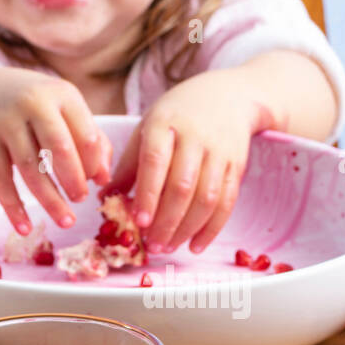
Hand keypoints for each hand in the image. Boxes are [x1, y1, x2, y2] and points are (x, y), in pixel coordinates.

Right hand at [0, 67, 112, 234]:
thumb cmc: (39, 107)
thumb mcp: (67, 111)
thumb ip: (92, 141)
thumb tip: (104, 179)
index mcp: (63, 95)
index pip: (86, 135)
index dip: (94, 164)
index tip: (95, 182)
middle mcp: (33, 104)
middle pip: (59, 148)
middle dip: (74, 179)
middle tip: (81, 199)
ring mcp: (7, 122)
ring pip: (30, 167)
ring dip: (49, 199)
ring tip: (65, 221)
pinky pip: (0, 179)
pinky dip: (12, 207)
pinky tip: (24, 228)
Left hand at [109, 71, 264, 251]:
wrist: (229, 96)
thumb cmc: (178, 114)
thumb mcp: (149, 127)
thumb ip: (130, 162)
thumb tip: (107, 199)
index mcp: (166, 123)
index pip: (157, 162)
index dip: (149, 194)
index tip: (139, 222)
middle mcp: (195, 137)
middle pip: (183, 186)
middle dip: (166, 221)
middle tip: (152, 246)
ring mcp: (219, 152)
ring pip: (206, 198)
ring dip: (187, 229)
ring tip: (168, 247)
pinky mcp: (237, 166)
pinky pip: (227, 202)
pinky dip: (212, 228)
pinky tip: (196, 245)